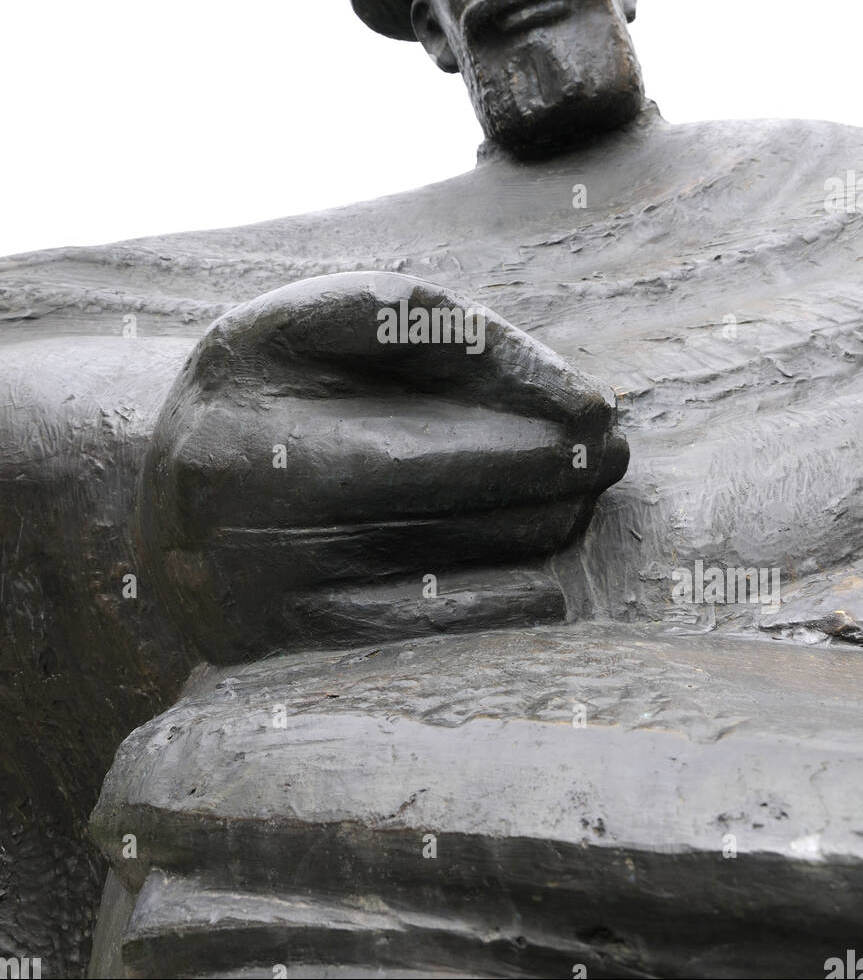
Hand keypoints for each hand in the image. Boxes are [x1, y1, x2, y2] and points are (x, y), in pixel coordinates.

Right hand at [140, 271, 627, 656]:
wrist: (174, 513)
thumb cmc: (270, 397)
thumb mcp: (311, 323)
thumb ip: (419, 320)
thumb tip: (550, 384)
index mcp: (252, 424)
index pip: (422, 412)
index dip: (526, 413)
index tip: (597, 406)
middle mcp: (249, 519)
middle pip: (443, 494)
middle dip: (550, 472)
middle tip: (610, 455)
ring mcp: (273, 600)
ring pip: (451, 568)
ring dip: (539, 530)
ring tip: (573, 500)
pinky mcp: (302, 658)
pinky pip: (435, 639)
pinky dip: (506, 608)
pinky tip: (544, 582)